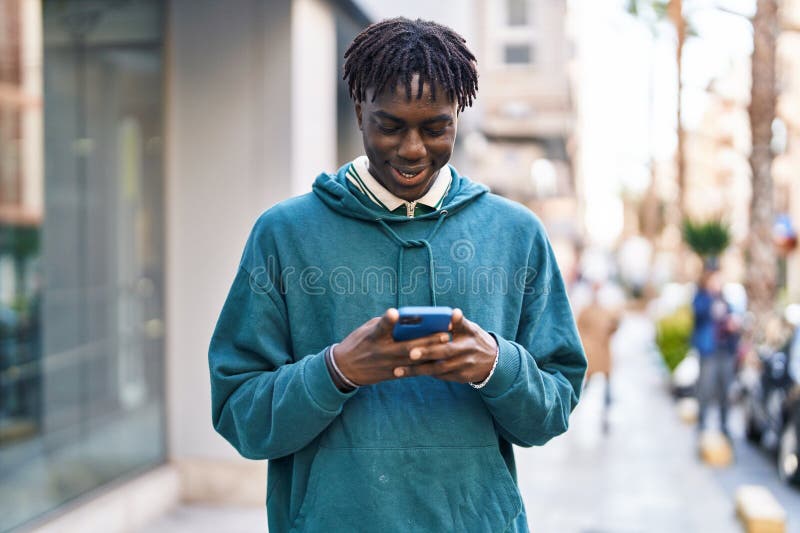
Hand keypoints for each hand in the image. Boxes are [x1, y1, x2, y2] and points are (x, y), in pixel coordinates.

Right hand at [334, 308, 450, 385]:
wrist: (345, 369)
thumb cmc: (359, 342)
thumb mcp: (367, 329)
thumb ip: (387, 324)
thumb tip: (409, 318)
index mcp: (373, 337)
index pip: (380, 327)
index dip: (387, 320)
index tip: (394, 313)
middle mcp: (382, 352)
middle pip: (407, 346)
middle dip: (427, 340)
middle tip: (445, 334)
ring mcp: (388, 365)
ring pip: (414, 360)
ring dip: (432, 353)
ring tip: (446, 346)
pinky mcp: (392, 375)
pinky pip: (413, 370)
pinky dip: (426, 364)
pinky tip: (440, 359)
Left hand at [391, 308, 497, 382]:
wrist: (494, 362)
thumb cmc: (476, 339)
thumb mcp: (471, 329)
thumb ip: (460, 322)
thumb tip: (453, 312)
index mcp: (465, 343)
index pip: (447, 345)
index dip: (432, 345)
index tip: (414, 347)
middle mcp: (464, 358)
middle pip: (440, 359)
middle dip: (422, 358)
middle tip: (406, 355)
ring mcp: (462, 370)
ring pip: (437, 371)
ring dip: (417, 371)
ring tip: (397, 370)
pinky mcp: (459, 379)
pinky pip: (440, 376)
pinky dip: (426, 373)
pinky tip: (410, 372)